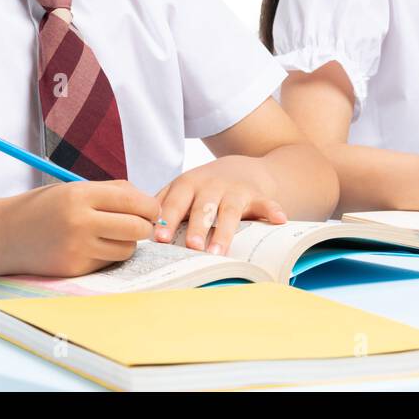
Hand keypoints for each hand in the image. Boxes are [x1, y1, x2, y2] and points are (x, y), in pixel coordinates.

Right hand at [3, 179, 159, 276]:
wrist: (5, 234)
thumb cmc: (45, 208)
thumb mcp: (75, 189)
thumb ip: (112, 192)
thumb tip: (150, 204)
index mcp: (80, 195)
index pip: (132, 200)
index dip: (150, 206)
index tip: (152, 209)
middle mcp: (79, 222)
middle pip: (136, 228)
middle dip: (145, 226)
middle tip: (140, 224)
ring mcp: (76, 249)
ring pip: (126, 249)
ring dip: (127, 243)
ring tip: (113, 235)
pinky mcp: (74, 269)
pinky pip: (108, 263)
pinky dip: (108, 255)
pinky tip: (93, 247)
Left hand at [151, 155, 287, 255]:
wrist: (242, 167)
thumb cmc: (204, 186)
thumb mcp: (182, 189)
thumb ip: (164, 205)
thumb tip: (139, 229)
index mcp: (188, 184)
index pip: (175, 202)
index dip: (168, 219)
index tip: (159, 238)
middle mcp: (211, 185)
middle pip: (202, 208)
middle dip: (196, 228)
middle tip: (191, 247)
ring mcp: (235, 190)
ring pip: (229, 211)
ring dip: (224, 231)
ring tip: (219, 251)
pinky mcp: (257, 195)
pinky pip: (266, 203)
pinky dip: (272, 210)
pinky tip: (279, 220)